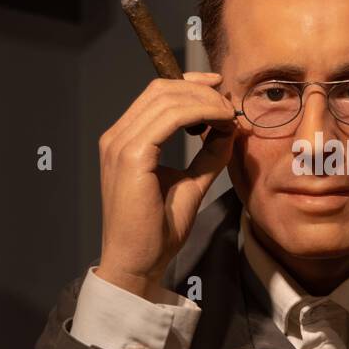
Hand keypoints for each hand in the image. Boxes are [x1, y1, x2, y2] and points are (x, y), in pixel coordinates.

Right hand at [97, 72, 237, 296]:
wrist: (137, 262)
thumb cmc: (157, 230)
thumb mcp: (190, 183)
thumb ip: (207, 155)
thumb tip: (231, 130)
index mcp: (124, 141)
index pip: (156, 94)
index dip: (192, 86)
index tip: (221, 93)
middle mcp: (117, 137)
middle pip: (161, 89)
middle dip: (203, 92)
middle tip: (232, 109)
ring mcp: (120, 144)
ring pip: (167, 98)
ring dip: (206, 102)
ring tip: (230, 119)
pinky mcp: (131, 156)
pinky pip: (170, 118)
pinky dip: (200, 114)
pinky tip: (220, 125)